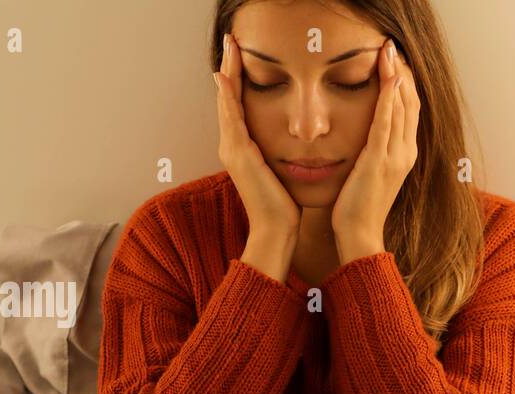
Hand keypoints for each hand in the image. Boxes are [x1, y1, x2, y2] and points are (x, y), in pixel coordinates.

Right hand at [214, 32, 300, 247]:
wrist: (276, 230)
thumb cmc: (283, 206)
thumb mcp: (280, 172)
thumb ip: (277, 154)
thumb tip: (288, 142)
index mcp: (242, 149)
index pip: (237, 106)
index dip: (237, 79)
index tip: (239, 55)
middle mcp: (232, 146)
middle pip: (227, 98)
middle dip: (228, 68)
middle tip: (230, 41)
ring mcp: (232, 149)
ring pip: (226, 102)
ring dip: (227, 72)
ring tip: (228, 48)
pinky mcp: (238, 155)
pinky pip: (231, 117)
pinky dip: (228, 96)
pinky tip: (226, 76)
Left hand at [331, 37, 419, 262]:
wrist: (359, 235)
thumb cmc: (358, 208)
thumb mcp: (370, 174)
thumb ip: (373, 151)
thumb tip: (366, 134)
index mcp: (405, 155)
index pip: (410, 110)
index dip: (405, 83)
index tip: (395, 60)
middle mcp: (406, 153)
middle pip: (411, 102)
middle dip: (403, 72)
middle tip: (392, 47)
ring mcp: (395, 157)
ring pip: (402, 107)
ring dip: (396, 76)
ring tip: (389, 52)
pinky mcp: (379, 161)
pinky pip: (386, 123)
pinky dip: (389, 97)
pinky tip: (387, 77)